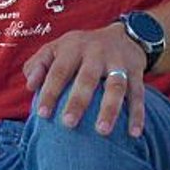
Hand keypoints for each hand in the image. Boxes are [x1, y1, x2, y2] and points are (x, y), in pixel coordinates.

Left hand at [22, 23, 148, 137]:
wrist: (123, 34)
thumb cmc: (80, 49)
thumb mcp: (57, 48)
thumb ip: (38, 64)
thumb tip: (30, 86)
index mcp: (73, 47)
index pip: (59, 71)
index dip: (50, 91)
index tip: (42, 114)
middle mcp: (96, 53)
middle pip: (87, 78)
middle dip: (78, 101)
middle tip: (68, 124)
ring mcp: (118, 62)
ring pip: (116, 86)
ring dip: (110, 109)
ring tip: (102, 131)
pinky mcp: (136, 71)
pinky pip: (138, 94)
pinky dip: (138, 114)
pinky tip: (134, 134)